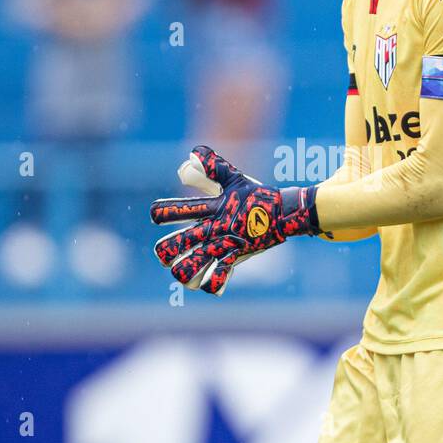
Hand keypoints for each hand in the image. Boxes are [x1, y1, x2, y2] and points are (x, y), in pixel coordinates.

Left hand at [149, 146, 318, 294]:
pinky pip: (217, 279)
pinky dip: (208, 284)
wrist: (285, 213)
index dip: (161, 213)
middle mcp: (215, 228)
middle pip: (177, 244)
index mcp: (212, 207)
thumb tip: (189, 158)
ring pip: (192, 267)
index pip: (179, 209)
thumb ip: (211, 168)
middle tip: (166, 253)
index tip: (157, 216)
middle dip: (165, 252)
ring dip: (183, 272)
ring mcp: (225, 245)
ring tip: (181, 271)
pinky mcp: (236, 259)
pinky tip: (203, 282)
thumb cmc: (256, 195)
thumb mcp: (234, 178)